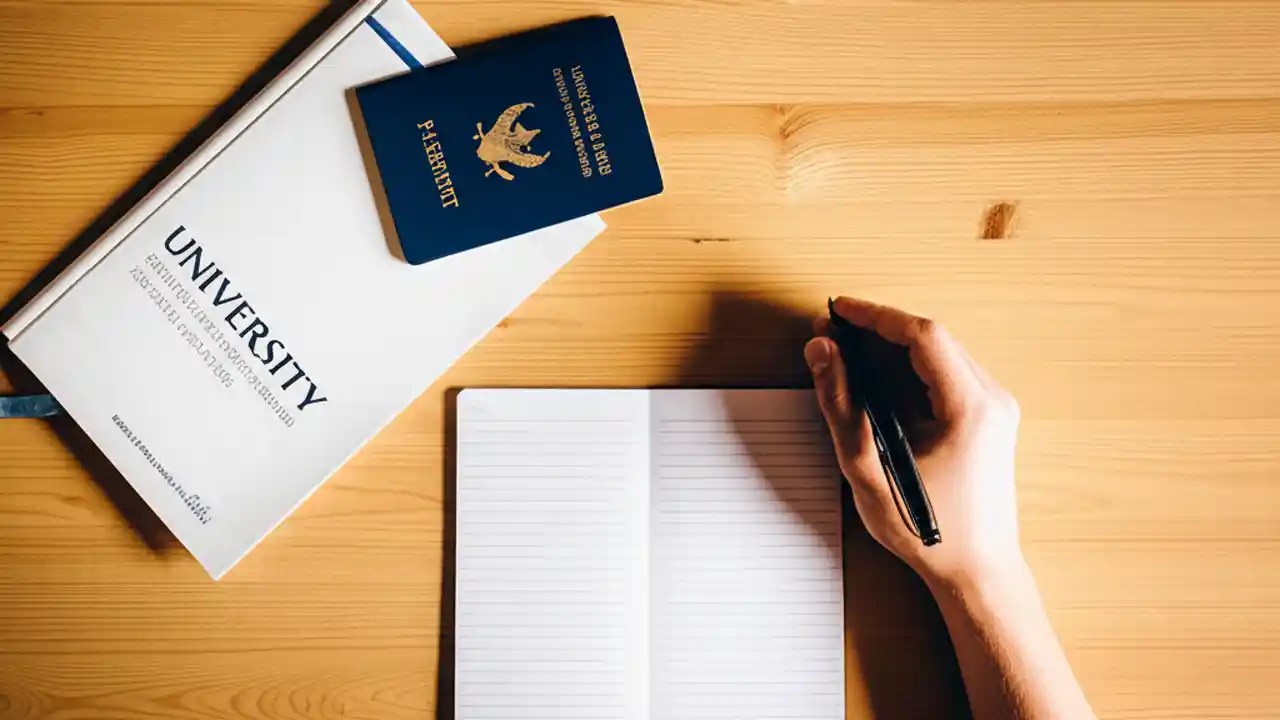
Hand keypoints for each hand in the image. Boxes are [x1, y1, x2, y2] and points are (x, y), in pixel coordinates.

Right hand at [804, 297, 1024, 588]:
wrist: (977, 570)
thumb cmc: (930, 529)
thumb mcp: (869, 467)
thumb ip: (840, 404)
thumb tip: (823, 353)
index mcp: (971, 407)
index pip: (923, 336)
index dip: (876, 316)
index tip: (838, 310)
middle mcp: (991, 400)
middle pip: (932, 340)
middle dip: (878, 330)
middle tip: (832, 332)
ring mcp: (994, 409)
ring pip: (939, 355)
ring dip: (892, 349)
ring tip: (846, 353)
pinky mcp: (988, 420)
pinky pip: (945, 376)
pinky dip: (908, 369)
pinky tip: (876, 380)